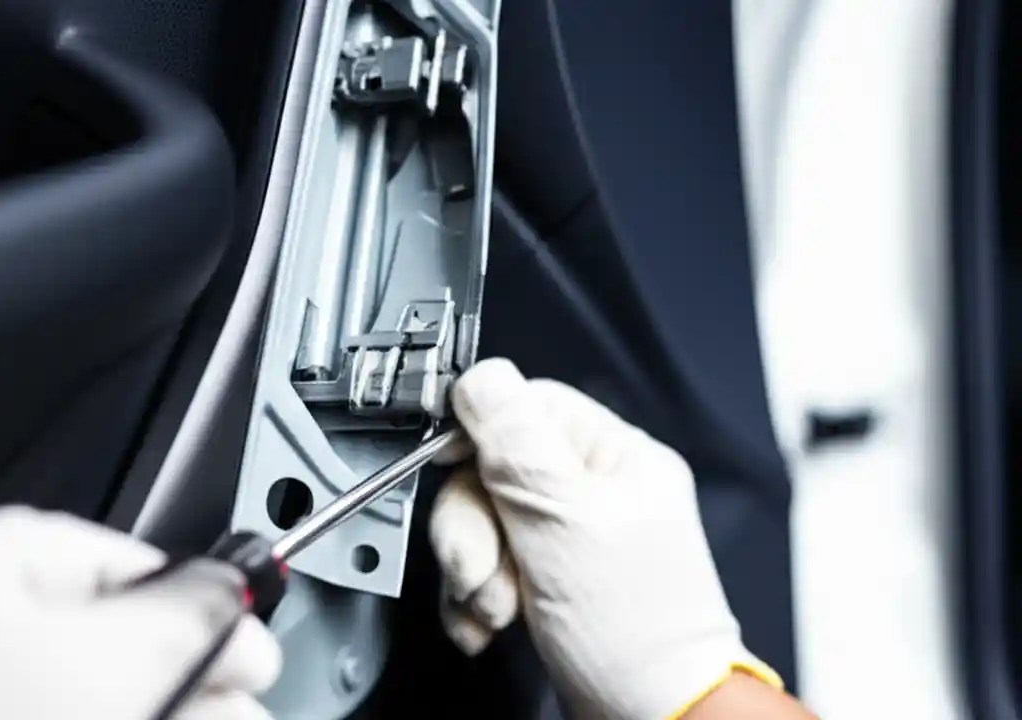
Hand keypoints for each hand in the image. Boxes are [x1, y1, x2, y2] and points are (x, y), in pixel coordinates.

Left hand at [0, 506, 280, 719]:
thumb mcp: (103, 656)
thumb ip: (182, 611)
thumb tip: (229, 589)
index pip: (98, 556)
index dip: (187, 595)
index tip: (240, 635)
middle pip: (98, 639)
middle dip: (188, 669)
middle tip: (246, 694)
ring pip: (80, 696)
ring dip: (166, 707)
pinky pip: (49, 717)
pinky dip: (115, 718)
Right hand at [429, 359, 780, 718]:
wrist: (657, 718)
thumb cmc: (638, 632)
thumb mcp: (565, 522)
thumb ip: (516, 445)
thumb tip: (481, 376)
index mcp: (613, 457)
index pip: (526, 408)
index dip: (477, 435)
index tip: (450, 465)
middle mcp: (592, 493)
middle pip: (491, 472)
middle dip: (473, 528)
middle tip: (484, 568)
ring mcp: (567, 541)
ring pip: (480, 525)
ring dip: (472, 572)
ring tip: (494, 607)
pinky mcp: (545, 583)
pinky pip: (485, 570)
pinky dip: (473, 601)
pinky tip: (486, 624)